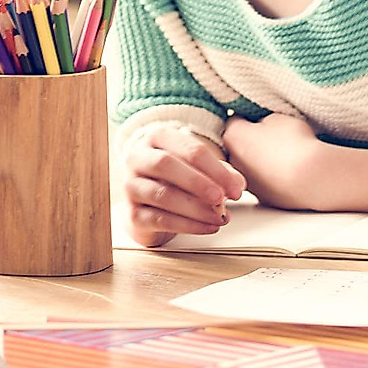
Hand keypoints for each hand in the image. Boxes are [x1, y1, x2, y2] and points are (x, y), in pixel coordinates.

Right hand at [119, 122, 244, 245]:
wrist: (146, 202)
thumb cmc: (175, 180)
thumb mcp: (198, 169)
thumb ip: (220, 174)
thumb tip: (236, 185)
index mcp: (157, 139)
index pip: (188, 148)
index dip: (215, 169)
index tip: (236, 189)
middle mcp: (137, 159)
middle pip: (164, 164)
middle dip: (197, 182)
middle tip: (221, 198)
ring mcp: (131, 186)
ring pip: (161, 194)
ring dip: (195, 208)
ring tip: (219, 217)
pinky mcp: (133, 214)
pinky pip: (160, 219)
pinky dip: (189, 225)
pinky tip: (208, 228)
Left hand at [222, 113, 322, 210]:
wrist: (313, 179)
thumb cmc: (296, 144)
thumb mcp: (278, 119)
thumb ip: (264, 121)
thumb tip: (263, 126)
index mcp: (233, 137)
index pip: (233, 122)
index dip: (248, 119)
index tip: (260, 119)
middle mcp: (233, 161)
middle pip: (237, 147)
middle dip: (250, 142)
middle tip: (273, 139)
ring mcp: (246, 181)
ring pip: (249, 167)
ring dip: (260, 163)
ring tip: (284, 158)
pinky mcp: (262, 197)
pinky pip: (264, 183)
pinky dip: (272, 178)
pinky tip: (289, 174)